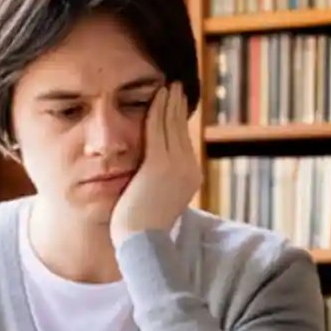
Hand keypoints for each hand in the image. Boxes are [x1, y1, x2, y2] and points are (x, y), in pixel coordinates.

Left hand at [110, 82, 202, 246]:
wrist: (142, 244)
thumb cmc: (141, 229)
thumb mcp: (155, 201)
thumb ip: (156, 184)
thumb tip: (148, 175)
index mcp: (189, 178)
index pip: (183, 142)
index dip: (180, 121)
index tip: (176, 104)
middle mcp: (188, 169)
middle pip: (181, 130)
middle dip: (178, 107)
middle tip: (175, 87)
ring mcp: (175, 166)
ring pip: (172, 126)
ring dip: (169, 103)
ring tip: (168, 86)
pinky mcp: (159, 165)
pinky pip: (158, 129)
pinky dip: (157, 109)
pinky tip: (156, 95)